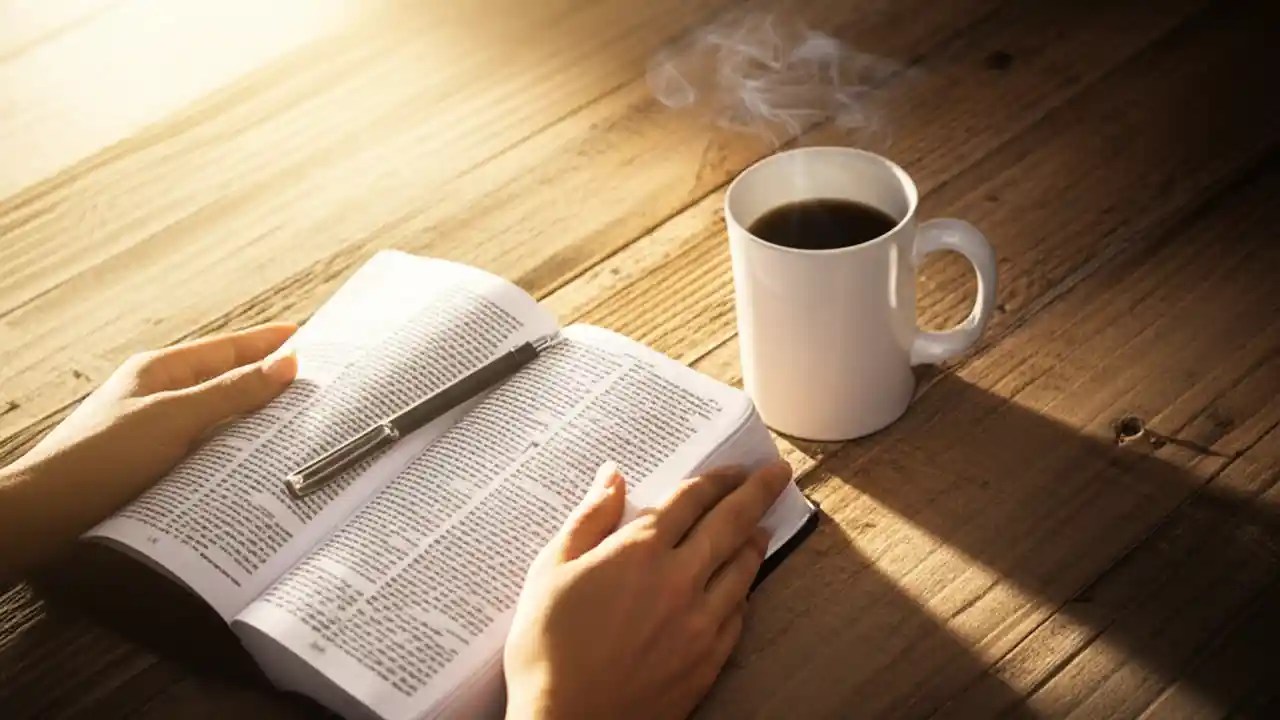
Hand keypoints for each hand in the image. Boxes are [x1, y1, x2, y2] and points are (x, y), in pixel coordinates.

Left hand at [0, 323, 297, 575]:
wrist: (46, 514)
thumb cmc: (102, 458)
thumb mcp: (176, 418)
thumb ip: (234, 391)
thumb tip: (287, 363)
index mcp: (161, 370)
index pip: (228, 348)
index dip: (267, 342)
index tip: (305, 335)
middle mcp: (159, 395)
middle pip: (226, 380)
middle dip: (269, 380)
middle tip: (315, 381)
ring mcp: (155, 429)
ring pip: (218, 417)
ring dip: (254, 419)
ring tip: (298, 422)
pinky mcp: (154, 464)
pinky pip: (207, 448)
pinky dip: (234, 450)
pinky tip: (255, 463)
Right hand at [503, 460, 791, 719]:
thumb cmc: (546, 650)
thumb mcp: (549, 571)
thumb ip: (588, 518)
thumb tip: (613, 476)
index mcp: (640, 551)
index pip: (691, 500)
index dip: (715, 479)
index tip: (733, 468)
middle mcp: (680, 580)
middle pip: (731, 523)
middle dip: (758, 492)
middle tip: (777, 473)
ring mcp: (700, 622)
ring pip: (742, 569)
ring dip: (755, 541)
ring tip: (763, 527)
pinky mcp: (707, 661)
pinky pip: (738, 616)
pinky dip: (744, 592)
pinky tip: (742, 588)